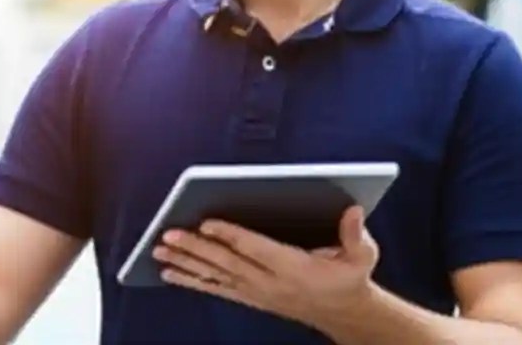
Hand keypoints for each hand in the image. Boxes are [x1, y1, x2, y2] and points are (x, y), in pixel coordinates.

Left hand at [152, 205, 378, 329]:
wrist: (343, 313)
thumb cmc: (349, 277)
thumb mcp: (362, 256)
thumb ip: (356, 234)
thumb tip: (354, 210)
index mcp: (293, 267)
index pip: (255, 248)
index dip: (230, 235)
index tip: (207, 222)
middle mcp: (269, 282)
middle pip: (226, 262)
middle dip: (195, 248)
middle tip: (168, 235)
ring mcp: (256, 292)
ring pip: (214, 276)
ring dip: (185, 263)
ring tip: (158, 252)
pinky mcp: (249, 297)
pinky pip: (215, 289)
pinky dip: (191, 280)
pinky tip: (170, 273)